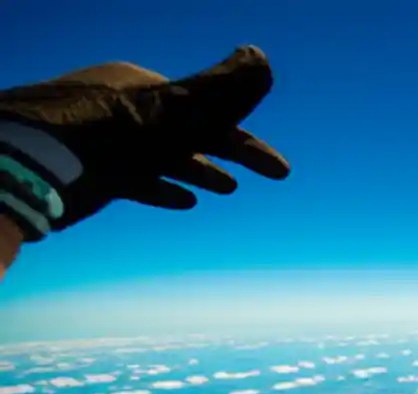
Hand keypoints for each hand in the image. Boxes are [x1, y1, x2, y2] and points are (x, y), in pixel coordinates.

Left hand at [0, 46, 289, 235]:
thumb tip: (259, 58)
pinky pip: (136, 178)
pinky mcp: (89, 171)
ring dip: (201, 169)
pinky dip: (163, 187)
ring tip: (228, 189)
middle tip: (274, 174)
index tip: (281, 171)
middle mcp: (127, 109)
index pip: (212, 114)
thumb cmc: (101, 138)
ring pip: (166, 154)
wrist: (25, 167)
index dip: (249, 142)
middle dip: (231, 153)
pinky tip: (184, 202)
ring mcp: (106, 141)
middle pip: (193, 133)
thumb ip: (217, 90)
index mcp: (146, 89)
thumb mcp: (167, 113)